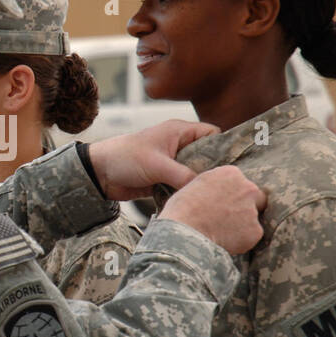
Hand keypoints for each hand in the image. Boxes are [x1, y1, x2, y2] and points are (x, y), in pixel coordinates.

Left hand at [86, 120, 219, 200]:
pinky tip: (199, 204)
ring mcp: (173, 163)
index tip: (236, 164)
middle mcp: (179, 146)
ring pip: (197, 173)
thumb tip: (206, 188)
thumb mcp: (157, 164)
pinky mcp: (166, 179)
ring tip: (218, 197)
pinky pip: (184, 186)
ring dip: (201, 184)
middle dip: (216, 170)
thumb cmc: (125, 158)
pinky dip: (189, 193)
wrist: (99, 174)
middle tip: (228, 185)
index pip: (212, 134)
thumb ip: (183, 175)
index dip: (225, 147)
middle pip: (208, 156)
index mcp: (179, 132)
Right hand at [159, 165, 266, 254]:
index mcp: (231, 173)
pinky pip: (251, 237)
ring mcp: (252, 210)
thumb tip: (216, 194)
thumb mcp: (194, 186)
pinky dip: (241, 242)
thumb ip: (213, 186)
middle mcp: (247, 188)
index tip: (221, 205)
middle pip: (256, 198)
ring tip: (219, 233)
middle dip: (245, 207)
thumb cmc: (181, 210)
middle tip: (227, 219)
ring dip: (242, 226)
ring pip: (252, 219)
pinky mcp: (255, 231)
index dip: (231, 195)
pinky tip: (223, 242)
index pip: (240, 183)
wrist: (184, 232)